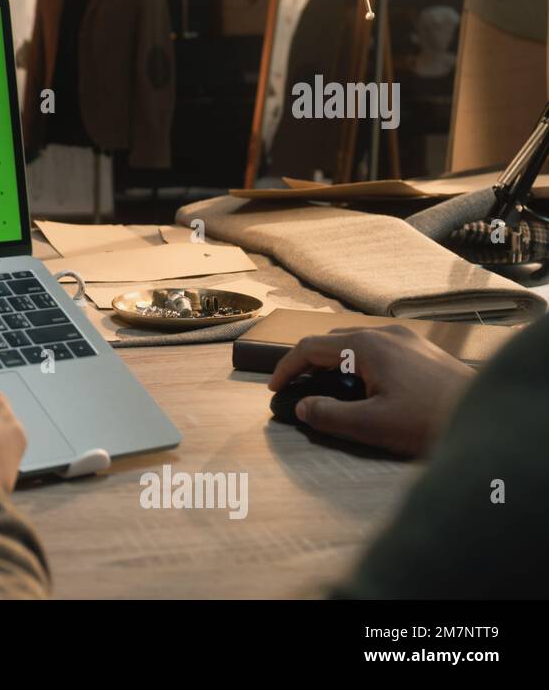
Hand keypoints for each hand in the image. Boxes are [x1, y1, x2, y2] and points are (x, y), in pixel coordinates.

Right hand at [268, 325, 476, 456]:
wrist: (485, 416)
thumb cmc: (428, 421)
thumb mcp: (370, 425)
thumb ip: (328, 416)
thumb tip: (302, 408)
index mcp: (367, 346)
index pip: (310, 347)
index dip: (286, 368)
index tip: (274, 389)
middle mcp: (385, 334)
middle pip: (331, 341)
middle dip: (308, 363)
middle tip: (297, 389)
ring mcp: (406, 340)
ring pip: (355, 344)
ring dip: (334, 364)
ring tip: (328, 391)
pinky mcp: (422, 351)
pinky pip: (377, 350)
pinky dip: (357, 365)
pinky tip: (364, 389)